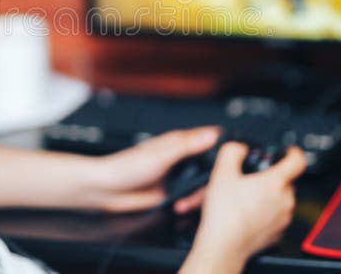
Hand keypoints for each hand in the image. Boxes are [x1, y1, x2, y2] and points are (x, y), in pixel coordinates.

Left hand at [93, 127, 219, 213]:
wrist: (108, 191)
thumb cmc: (126, 166)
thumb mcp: (161, 155)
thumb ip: (187, 146)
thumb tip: (211, 135)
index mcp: (178, 142)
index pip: (208, 138)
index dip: (222, 145)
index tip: (231, 155)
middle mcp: (180, 157)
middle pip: (210, 163)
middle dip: (214, 176)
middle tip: (212, 185)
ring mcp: (178, 176)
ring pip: (203, 182)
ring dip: (201, 193)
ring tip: (190, 199)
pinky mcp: (174, 192)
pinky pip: (191, 197)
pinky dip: (192, 202)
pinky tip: (184, 206)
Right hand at [181, 144, 305, 272]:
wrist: (223, 245)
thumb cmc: (225, 213)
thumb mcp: (222, 171)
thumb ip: (233, 151)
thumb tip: (239, 147)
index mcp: (275, 182)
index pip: (298, 160)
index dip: (294, 151)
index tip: (290, 151)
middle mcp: (285, 201)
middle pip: (287, 181)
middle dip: (272, 177)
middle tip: (253, 179)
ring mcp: (283, 219)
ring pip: (282, 200)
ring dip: (269, 196)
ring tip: (247, 198)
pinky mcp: (277, 234)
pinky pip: (276, 217)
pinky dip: (266, 213)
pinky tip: (248, 214)